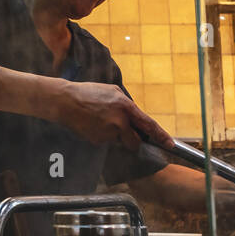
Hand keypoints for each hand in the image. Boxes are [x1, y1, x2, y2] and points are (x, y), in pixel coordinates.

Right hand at [55, 81, 173, 150]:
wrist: (65, 101)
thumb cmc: (88, 93)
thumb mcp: (112, 91)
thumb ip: (127, 105)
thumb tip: (135, 117)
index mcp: (125, 107)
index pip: (148, 125)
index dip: (161, 136)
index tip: (169, 144)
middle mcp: (119, 122)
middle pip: (134, 141)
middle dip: (131, 139)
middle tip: (120, 130)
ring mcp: (108, 133)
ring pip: (118, 140)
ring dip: (113, 135)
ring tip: (99, 121)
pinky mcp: (97, 140)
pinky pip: (105, 142)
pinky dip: (101, 135)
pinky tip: (91, 124)